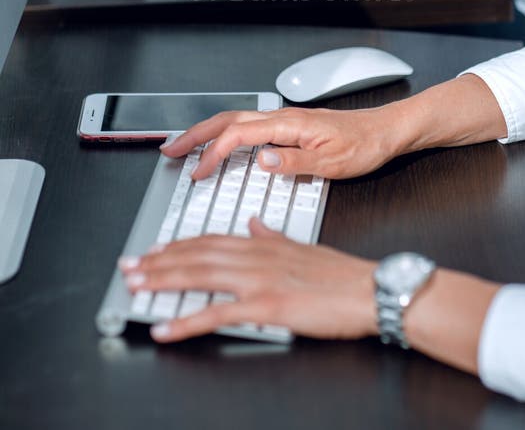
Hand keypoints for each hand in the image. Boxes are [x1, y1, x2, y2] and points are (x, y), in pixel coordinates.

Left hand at [120, 218, 377, 342]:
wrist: (366, 289)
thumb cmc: (339, 274)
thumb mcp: (301, 246)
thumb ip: (273, 235)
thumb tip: (256, 223)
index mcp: (262, 242)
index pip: (210, 240)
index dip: (177, 245)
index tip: (154, 250)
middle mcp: (255, 256)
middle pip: (196, 254)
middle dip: (158, 261)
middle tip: (130, 267)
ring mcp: (258, 280)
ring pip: (200, 276)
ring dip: (162, 281)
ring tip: (135, 286)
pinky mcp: (265, 306)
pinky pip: (218, 314)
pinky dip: (186, 322)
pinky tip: (165, 329)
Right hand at [160, 74, 507, 182]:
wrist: (387, 131)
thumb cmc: (365, 146)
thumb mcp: (333, 162)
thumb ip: (295, 162)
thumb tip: (262, 161)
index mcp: (289, 124)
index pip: (238, 135)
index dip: (213, 154)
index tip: (197, 173)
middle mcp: (283, 117)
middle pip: (227, 119)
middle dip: (195, 134)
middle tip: (170, 150)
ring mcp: (285, 119)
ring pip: (235, 119)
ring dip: (207, 131)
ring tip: (186, 146)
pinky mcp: (290, 125)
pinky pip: (248, 124)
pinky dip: (226, 133)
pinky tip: (223, 145)